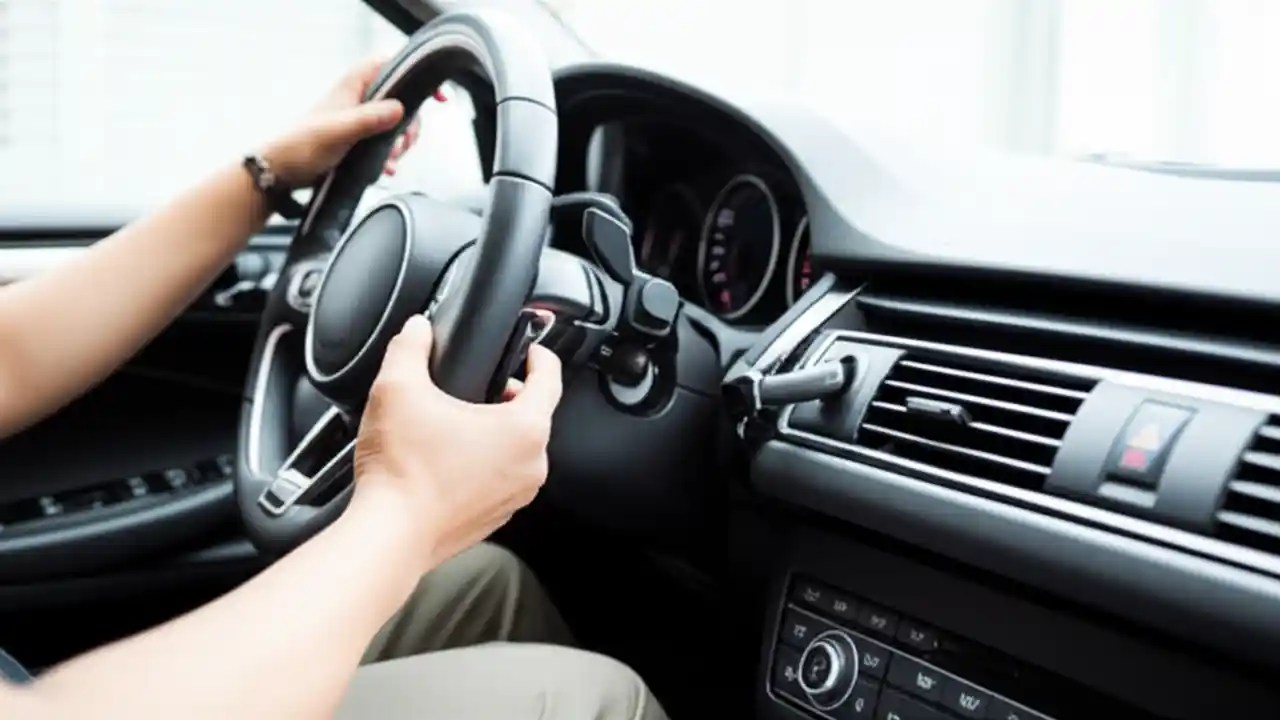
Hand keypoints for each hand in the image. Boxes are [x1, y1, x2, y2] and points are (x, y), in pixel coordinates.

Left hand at [260, 57, 425, 187]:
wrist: (281, 172)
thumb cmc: (301, 146)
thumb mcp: (339, 131)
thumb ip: (370, 118)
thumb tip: (400, 108)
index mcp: (353, 87)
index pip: (391, 66)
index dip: (416, 76)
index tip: (436, 98)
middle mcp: (359, 100)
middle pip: (402, 102)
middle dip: (409, 127)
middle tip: (401, 144)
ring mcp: (360, 121)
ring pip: (397, 126)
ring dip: (400, 146)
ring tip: (389, 161)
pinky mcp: (359, 141)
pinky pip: (387, 145)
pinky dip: (391, 158)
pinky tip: (386, 170)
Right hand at [352, 315, 562, 571]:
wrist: (389, 536)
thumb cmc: (402, 470)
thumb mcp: (399, 389)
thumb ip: (410, 348)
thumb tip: (417, 330)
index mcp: (524, 429)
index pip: (550, 379)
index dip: (540, 356)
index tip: (530, 349)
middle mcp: (531, 465)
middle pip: (533, 415)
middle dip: (508, 395)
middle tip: (478, 385)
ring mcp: (517, 495)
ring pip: (517, 449)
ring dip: (495, 431)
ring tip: (459, 422)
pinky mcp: (497, 517)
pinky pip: (501, 478)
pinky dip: (484, 464)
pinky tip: (450, 458)